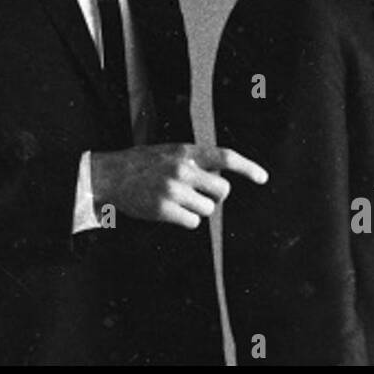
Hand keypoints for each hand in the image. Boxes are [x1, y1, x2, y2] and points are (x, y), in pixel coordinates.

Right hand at [90, 143, 267, 228]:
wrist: (110, 175)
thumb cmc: (143, 164)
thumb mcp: (170, 151)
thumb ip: (195, 160)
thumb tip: (221, 175)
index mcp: (186, 151)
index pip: (226, 157)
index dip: (248, 167)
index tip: (263, 178)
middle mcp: (183, 169)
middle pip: (222, 190)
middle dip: (216, 196)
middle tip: (200, 194)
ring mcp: (174, 190)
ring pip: (208, 209)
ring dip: (198, 209)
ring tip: (179, 201)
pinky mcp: (165, 210)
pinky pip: (193, 222)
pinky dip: (186, 220)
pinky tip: (171, 211)